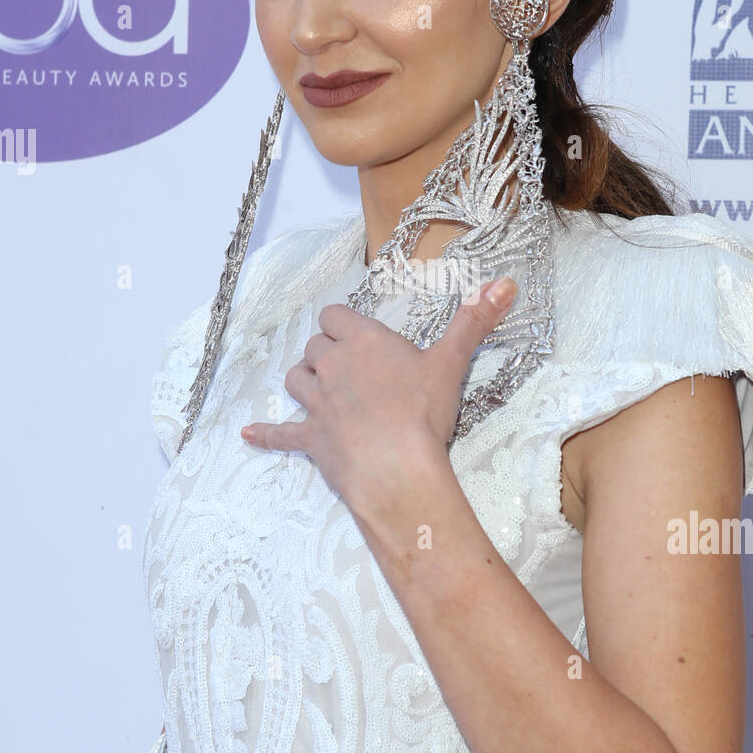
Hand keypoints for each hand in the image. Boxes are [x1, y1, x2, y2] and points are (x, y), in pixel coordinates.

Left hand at [240, 275, 518, 512]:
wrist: (397, 468)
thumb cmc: (423, 413)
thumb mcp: (452, 362)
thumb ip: (473, 320)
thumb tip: (504, 283)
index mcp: (362, 342)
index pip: (335, 316)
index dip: (343, 324)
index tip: (356, 335)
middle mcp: (332, 366)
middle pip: (314, 347)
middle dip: (327, 353)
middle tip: (351, 368)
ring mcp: (316, 403)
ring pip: (296, 379)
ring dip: (305, 381)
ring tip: (320, 388)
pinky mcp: (310, 439)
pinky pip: (281, 433)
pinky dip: (266, 434)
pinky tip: (249, 435)